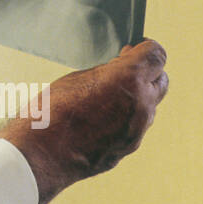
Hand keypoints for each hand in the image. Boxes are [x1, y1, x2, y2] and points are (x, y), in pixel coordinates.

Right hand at [0, 38, 168, 203]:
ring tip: (110, 97)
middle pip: (161, 80)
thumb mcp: (79, 78)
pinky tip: (103, 119)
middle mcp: (141, 104)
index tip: (133, 49)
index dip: (146, 49)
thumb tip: (120, 72)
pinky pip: (136, 127)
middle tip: (125, 71)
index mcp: (129, 79)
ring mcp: (137, 130)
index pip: (156, 55)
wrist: (40, 155)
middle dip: (147, 73)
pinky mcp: (129, 148)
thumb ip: (107, 73)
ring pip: (150, 106)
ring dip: (138, 97)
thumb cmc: (52, 111)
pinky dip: (127, 119)